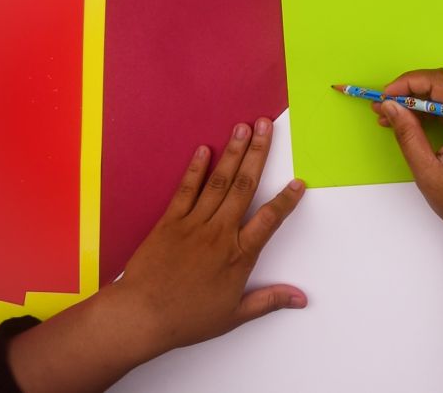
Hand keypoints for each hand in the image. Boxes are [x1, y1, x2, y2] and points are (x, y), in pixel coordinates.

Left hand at [8, 118, 306, 392]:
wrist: (142, 315)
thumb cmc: (188, 318)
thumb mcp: (234, 315)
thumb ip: (268, 300)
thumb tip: (300, 298)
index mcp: (238, 255)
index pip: (269, 220)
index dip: (286, 200)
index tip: (298, 182)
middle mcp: (219, 232)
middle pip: (245, 186)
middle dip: (258, 153)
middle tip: (267, 126)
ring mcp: (194, 224)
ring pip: (219, 181)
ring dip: (233, 152)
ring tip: (243, 128)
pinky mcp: (169, 222)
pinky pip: (185, 190)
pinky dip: (195, 169)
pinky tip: (204, 149)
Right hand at [371, 68, 442, 250]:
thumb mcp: (428, 172)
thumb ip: (408, 135)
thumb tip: (390, 106)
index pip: (439, 83)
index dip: (407, 83)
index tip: (384, 95)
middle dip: (409, 94)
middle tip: (381, 107)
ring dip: (418, 105)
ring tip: (389, 117)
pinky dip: (432, 115)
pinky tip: (411, 124)